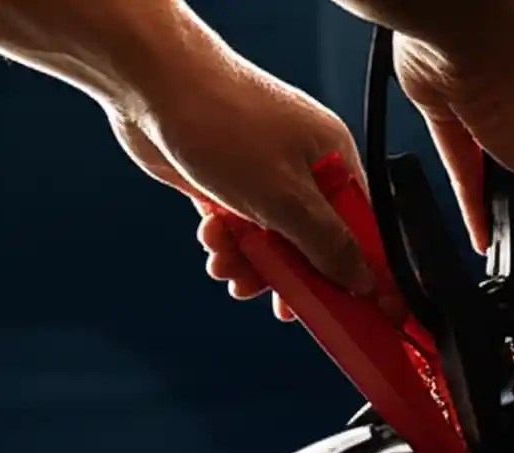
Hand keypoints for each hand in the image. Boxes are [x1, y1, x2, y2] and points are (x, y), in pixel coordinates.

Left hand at [108, 48, 372, 320]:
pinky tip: (212, 243)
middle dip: (293, 273)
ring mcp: (264, 171)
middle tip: (282, 304)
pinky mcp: (227, 178)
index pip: (361, 228)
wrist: (151, 82)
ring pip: (272, 237)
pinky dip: (227, 241)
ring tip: (228, 268)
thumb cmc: (223, 121)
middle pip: (315, 240)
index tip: (356, 308)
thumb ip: (326, 243)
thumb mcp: (286, 197)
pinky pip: (239, 225)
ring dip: (251, 261)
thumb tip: (363, 280)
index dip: (360, 271)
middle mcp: (304, 166)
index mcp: (334, 161)